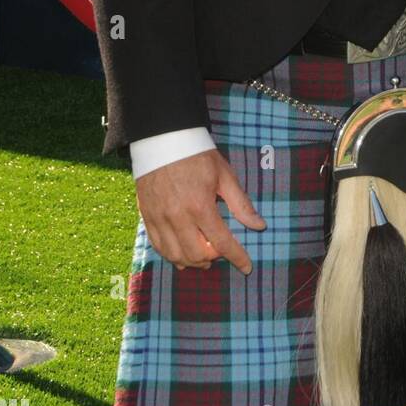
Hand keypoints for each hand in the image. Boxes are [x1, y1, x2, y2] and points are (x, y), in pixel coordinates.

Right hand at [135, 147, 266, 273]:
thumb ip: (240, 204)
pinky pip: (158, 247)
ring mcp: (159, 219)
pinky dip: (172, 255)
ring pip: (176, 256)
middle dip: (214, 260)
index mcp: (200, 206)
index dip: (237, 258)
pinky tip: (182, 254)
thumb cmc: (197, 155)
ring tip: (204, 257)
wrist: (163, 139)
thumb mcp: (224, 175)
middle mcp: (178, 217)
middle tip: (222, 253)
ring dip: (192, 262)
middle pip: (197, 255)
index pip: (222, 243)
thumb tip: (259, 226)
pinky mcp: (146, 217)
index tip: (246, 267)